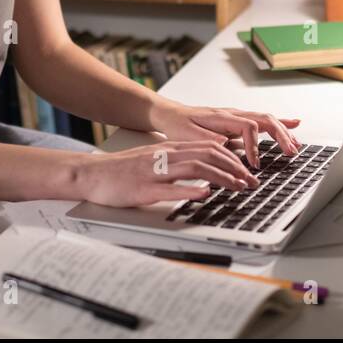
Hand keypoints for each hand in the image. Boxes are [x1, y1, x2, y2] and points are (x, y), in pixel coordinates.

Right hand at [73, 140, 262, 207]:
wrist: (92, 174)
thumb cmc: (122, 170)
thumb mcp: (154, 160)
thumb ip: (177, 162)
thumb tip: (203, 170)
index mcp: (168, 150)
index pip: (207, 147)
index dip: (232, 159)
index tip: (247, 171)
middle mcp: (164, 157)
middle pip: (207, 155)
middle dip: (234, 168)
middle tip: (251, 181)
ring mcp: (154, 172)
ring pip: (194, 169)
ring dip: (220, 177)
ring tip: (237, 187)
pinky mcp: (143, 189)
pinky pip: (169, 188)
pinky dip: (190, 190)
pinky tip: (204, 194)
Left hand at [147, 100, 301, 168]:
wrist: (170, 115)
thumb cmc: (177, 125)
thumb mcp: (187, 135)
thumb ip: (207, 139)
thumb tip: (227, 144)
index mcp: (222, 117)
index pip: (248, 126)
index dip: (254, 145)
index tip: (254, 164)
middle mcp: (233, 114)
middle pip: (264, 119)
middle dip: (280, 136)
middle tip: (290, 153)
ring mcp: (237, 117)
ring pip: (266, 120)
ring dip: (283, 132)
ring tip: (295, 146)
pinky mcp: (238, 122)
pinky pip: (262, 121)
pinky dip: (280, 123)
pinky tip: (294, 125)